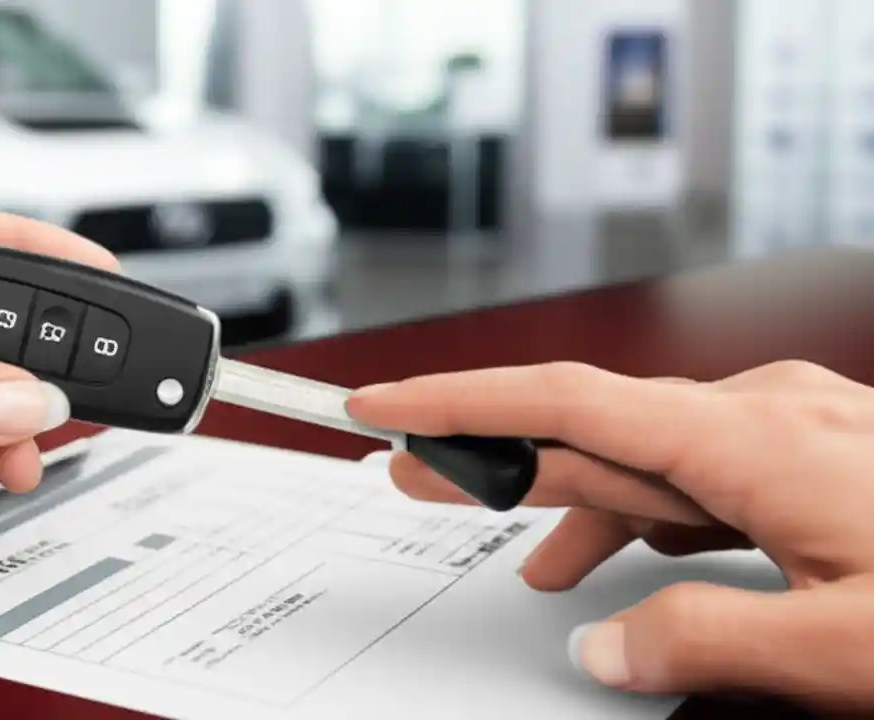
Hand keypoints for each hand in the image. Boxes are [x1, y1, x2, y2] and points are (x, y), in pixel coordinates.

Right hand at [348, 361, 873, 710]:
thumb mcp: (844, 649)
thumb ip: (706, 645)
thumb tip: (604, 651)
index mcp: (752, 442)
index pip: (568, 404)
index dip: (461, 400)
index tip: (383, 400)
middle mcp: (761, 416)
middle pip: (591, 427)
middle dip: (490, 451)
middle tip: (403, 464)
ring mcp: (788, 433)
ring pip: (644, 458)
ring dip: (570, 502)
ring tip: (515, 552)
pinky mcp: (807, 460)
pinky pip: (696, 480)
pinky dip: (643, 519)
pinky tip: (620, 560)